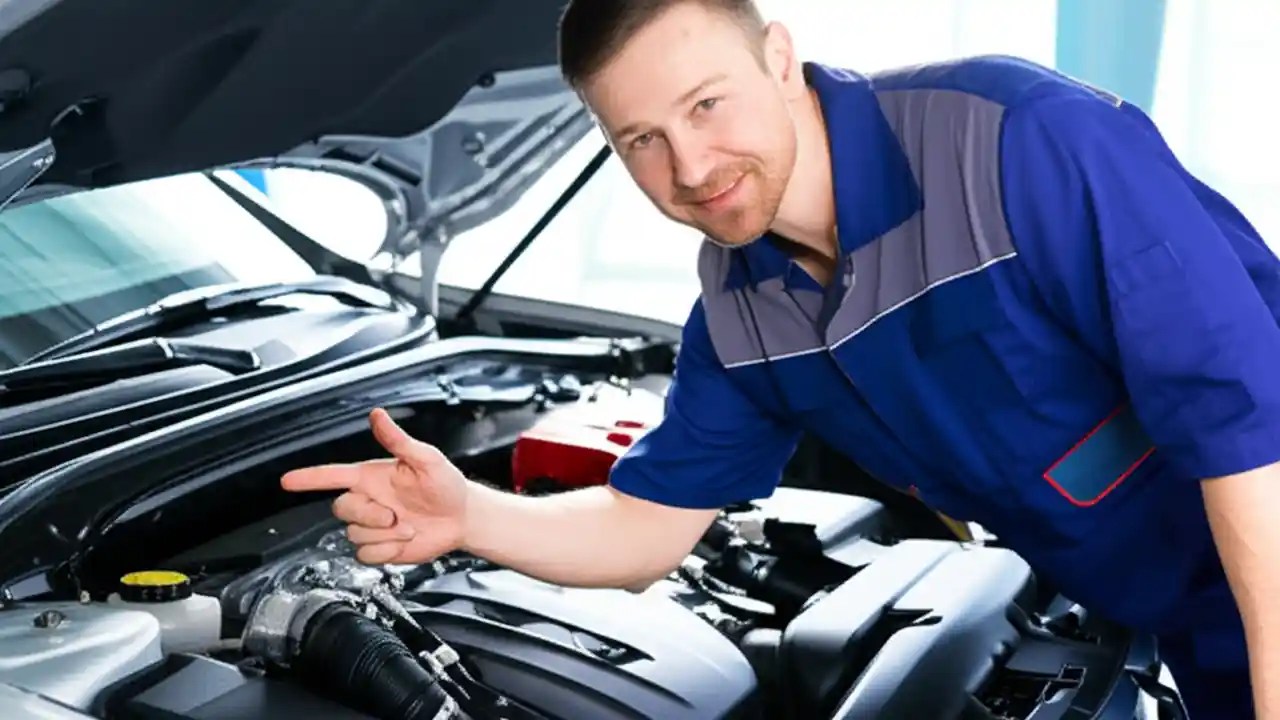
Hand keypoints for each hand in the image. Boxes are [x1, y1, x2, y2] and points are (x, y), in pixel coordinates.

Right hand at [280, 408, 468, 564]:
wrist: (461, 518)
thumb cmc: (446, 485)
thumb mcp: (426, 458)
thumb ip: (398, 440)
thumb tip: (377, 415)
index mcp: (371, 477)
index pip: (332, 476)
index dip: (308, 478)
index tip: (286, 481)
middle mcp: (368, 501)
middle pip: (341, 509)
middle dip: (368, 515)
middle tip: (395, 515)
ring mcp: (372, 526)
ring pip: (354, 535)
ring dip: (384, 535)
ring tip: (408, 527)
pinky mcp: (380, 548)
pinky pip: (366, 556)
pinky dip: (387, 552)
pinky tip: (404, 542)